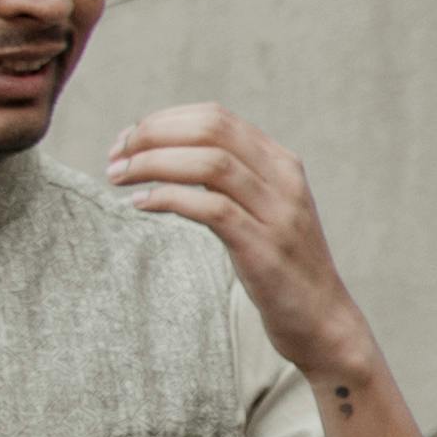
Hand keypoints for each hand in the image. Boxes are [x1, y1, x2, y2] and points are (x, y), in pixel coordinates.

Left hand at [104, 109, 381, 387]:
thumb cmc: (280, 264)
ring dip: (153, 164)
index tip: (127, 141)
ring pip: (210, 164)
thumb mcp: (262, 208)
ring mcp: (277, 213)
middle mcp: (284, 179)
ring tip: (118, 178)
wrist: (322, 319)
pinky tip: (141, 205)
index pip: (216, 117)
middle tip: (115, 156)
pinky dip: (169, 199)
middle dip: (152, 136)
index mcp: (281, 162)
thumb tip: (167, 154)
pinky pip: (211, 209)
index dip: (163, 121)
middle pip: (211, 131)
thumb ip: (230, 179)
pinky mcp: (264, 248)